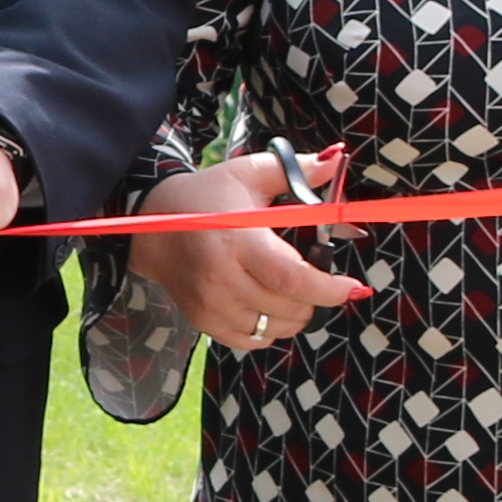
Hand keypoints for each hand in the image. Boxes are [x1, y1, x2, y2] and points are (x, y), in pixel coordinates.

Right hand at [128, 148, 376, 352]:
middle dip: (315, 297)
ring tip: (290, 290)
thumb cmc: (205, 198)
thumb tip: (336, 161)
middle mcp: (223, 279)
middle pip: (290, 307)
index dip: (329, 289)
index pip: (293, 279)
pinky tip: (268, 305)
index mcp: (238, 241)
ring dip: (295, 313)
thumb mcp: (247, 175)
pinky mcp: (204, 322)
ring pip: (276, 327)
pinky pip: (254, 341)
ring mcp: (211, 305)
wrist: (149, 228)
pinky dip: (270, 329)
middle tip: (316, 278)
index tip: (352, 286)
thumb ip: (294, 170)